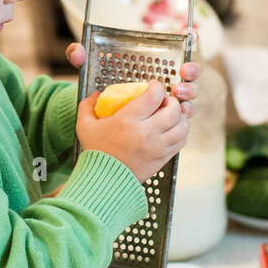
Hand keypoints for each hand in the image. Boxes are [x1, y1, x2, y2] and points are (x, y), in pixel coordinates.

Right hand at [67, 46, 199, 183]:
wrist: (105, 182)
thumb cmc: (95, 152)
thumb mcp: (85, 126)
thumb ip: (87, 106)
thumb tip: (96, 94)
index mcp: (128, 121)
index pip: (154, 96)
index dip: (157, 86)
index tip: (153, 86)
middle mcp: (146, 133)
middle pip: (173, 109)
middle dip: (171, 101)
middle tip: (163, 100)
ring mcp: (157, 147)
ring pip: (182, 126)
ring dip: (179, 116)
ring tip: (170, 114)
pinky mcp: (163, 158)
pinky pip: (181, 141)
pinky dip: (181, 131)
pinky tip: (172, 129)